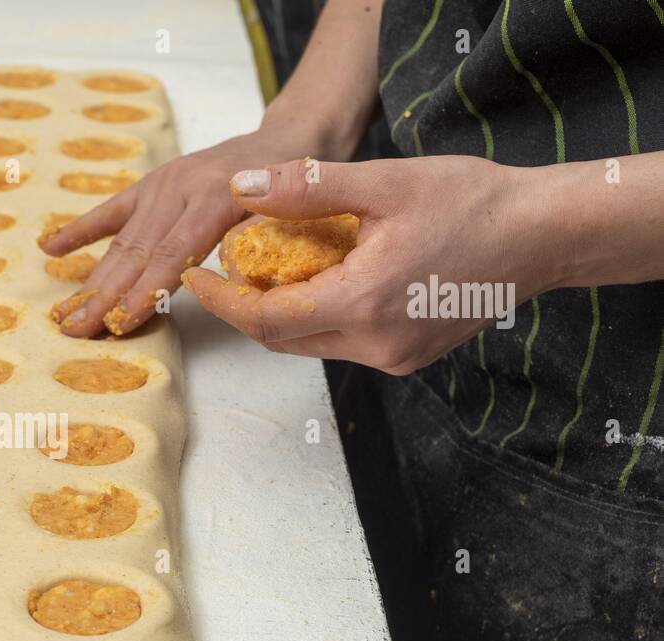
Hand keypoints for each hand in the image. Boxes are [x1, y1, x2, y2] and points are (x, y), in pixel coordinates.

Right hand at [40, 127, 325, 338]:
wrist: (288, 140)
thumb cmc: (296, 189)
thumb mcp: (291, 215)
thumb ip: (257, 242)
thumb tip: (223, 283)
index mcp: (217, 196)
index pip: (172, 254)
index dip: (144, 291)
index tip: (119, 324)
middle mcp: (182, 187)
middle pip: (137, 252)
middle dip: (104, 296)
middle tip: (75, 330)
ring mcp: (163, 184)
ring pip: (123, 240)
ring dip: (91, 280)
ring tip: (64, 313)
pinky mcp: (152, 183)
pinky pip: (112, 211)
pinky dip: (80, 230)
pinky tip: (50, 250)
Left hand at [182, 156, 554, 374]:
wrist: (543, 235)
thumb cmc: (471, 202)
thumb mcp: (384, 182)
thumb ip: (307, 188)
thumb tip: (240, 189)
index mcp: (363, 304)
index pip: (265, 320)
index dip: (223, 301)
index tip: (196, 276)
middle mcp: (375, 345)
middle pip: (283, 338)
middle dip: (248, 305)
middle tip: (229, 266)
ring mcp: (393, 358)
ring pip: (311, 343)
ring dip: (285, 311)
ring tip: (273, 266)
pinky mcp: (407, 358)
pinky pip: (343, 342)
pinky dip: (321, 315)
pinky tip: (323, 279)